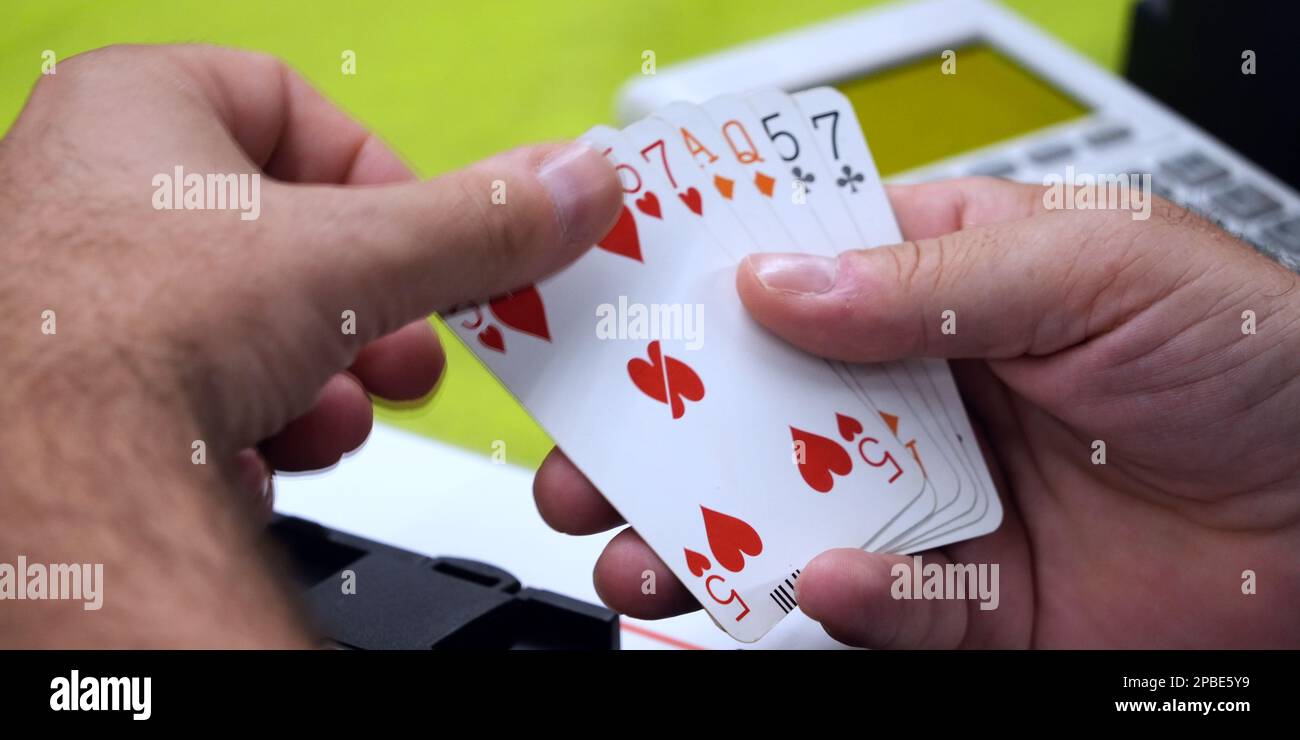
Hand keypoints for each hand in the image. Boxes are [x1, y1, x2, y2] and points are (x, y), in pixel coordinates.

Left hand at [0, 45, 620, 645]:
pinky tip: (263, 446)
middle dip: (360, 307)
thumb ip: (478, 223)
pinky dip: (249, 416)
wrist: (48, 484)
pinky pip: (194, 383)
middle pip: (279, 232)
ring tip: (331, 408)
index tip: (424, 240)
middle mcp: (87, 186)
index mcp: (134, 107)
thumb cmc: (130, 336)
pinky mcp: (77, 382)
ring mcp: (74, 291)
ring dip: (314, 374)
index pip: (296, 108)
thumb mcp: (357, 261)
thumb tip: (567, 188)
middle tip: (403, 345)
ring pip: (242, 320)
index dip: (380, 180)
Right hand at [534, 177, 1299, 647]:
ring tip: (638, 547)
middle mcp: (924, 388)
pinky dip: (844, 599)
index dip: (696, 280)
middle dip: (664, 428)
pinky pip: (880, 603)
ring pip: (788, 512)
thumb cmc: (1259, 355)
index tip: (610, 302)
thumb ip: (932, 275)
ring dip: (706, 531)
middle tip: (591, 451)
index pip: (792, 266)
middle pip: (759, 404)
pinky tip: (827, 580)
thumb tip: (780, 283)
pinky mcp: (966, 597)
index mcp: (946, 280)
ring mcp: (936, 494)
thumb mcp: (1098, 265)